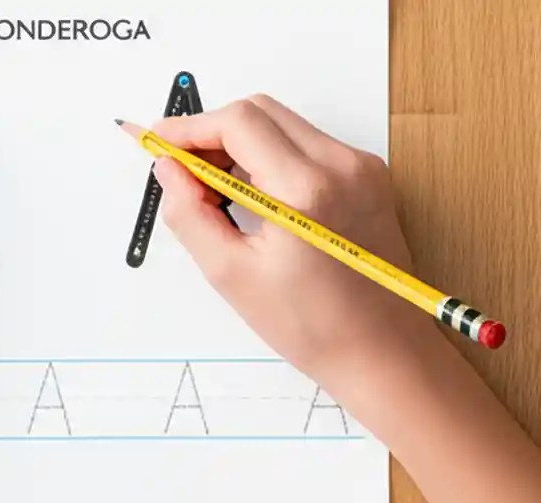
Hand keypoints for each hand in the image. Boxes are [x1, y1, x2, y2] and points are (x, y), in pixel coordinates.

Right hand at [152, 95, 439, 382]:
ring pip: (284, 125)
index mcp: (306, 189)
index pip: (237, 122)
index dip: (189, 128)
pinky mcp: (369, 178)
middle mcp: (341, 165)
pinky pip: (308, 145)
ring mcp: (361, 168)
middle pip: (260, 111)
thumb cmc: (314, 327)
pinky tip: (254, 198)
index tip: (158, 142)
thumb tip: (168, 170)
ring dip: (241, 144)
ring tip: (216, 193)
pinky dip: (271, 158)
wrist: (383, 352)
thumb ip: (190, 214)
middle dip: (212, 133)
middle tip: (183, 172)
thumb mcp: (231, 275)